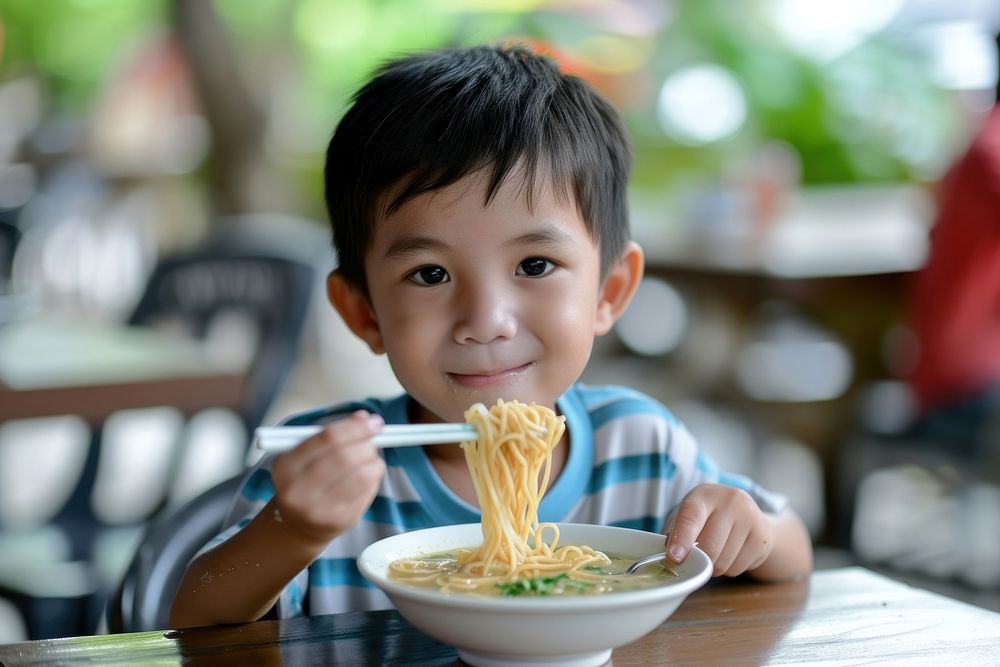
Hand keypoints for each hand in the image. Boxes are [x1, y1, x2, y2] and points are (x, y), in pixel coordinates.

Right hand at [270, 411, 385, 543]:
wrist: (298, 523)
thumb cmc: (305, 479)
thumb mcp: (305, 454)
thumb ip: (331, 434)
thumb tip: (365, 418)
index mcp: (286, 467)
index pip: (328, 439)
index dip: (355, 428)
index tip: (373, 422)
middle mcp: (299, 492)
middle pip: (345, 457)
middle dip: (366, 443)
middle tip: (374, 438)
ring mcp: (320, 511)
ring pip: (362, 475)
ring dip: (374, 460)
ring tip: (370, 457)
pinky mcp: (341, 521)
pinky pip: (368, 491)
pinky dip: (374, 477)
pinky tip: (366, 475)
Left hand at [664, 483, 773, 576]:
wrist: (745, 513)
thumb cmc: (705, 517)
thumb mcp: (686, 516)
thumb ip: (674, 533)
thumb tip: (672, 557)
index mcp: (705, 494)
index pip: (692, 517)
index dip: (682, 539)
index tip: (674, 558)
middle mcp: (731, 501)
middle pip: (709, 547)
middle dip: (699, 560)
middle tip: (696, 556)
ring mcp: (751, 518)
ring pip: (723, 563)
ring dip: (713, 567)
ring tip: (716, 551)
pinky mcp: (762, 538)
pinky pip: (737, 569)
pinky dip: (728, 569)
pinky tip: (731, 553)